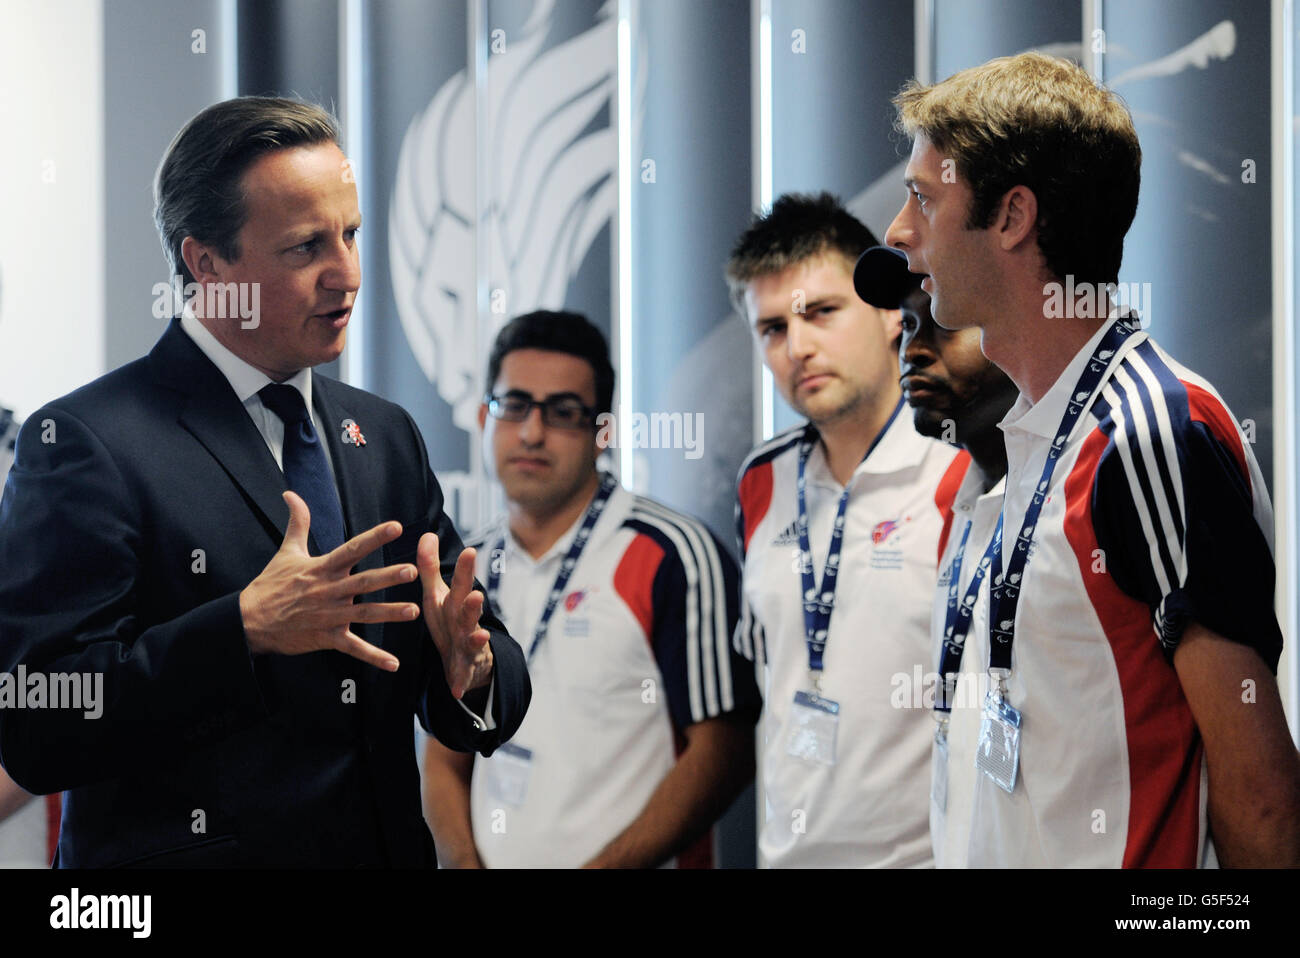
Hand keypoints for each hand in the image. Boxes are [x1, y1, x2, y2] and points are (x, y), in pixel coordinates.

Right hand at [239, 491, 419, 670]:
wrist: (249, 620)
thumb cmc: (271, 584)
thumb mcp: (286, 551)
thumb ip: (298, 522)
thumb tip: (291, 493)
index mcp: (323, 568)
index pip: (353, 549)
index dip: (374, 537)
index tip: (397, 527)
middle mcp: (329, 590)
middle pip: (363, 582)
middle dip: (388, 577)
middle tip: (412, 572)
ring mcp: (329, 615)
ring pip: (364, 614)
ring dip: (389, 613)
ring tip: (413, 612)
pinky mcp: (327, 637)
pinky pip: (353, 648)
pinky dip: (373, 657)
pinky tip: (393, 664)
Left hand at [417, 533, 492, 698]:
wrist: (468, 661)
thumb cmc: (450, 622)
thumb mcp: (437, 596)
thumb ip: (430, 567)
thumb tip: (426, 534)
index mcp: (455, 603)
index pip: (461, 583)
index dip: (465, 569)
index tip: (470, 551)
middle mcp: (465, 622)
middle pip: (469, 611)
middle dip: (473, 603)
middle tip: (476, 593)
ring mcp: (468, 646)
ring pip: (472, 640)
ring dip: (476, 637)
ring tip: (480, 634)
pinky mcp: (464, 668)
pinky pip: (461, 676)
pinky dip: (460, 682)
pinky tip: (456, 690)